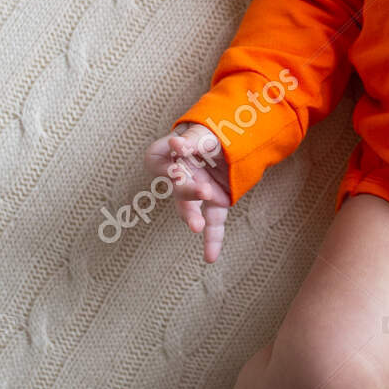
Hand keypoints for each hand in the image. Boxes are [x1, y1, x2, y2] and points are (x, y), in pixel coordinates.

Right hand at [144, 123, 230, 262]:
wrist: (232, 141)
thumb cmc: (210, 133)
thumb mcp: (203, 131)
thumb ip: (191, 140)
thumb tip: (175, 143)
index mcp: (172, 153)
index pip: (157, 158)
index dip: (164, 163)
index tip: (175, 157)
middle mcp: (181, 174)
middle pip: (177, 185)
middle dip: (188, 191)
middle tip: (203, 191)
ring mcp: (198, 190)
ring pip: (190, 206)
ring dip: (192, 216)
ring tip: (197, 227)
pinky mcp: (216, 202)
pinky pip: (213, 222)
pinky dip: (213, 239)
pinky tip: (210, 257)